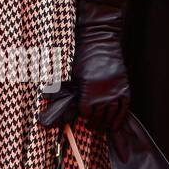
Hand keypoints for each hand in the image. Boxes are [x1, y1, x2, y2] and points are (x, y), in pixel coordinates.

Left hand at [71, 0, 130, 131]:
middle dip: (93, 123)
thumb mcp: (70, 71)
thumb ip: (62, 87)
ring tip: (100, 127)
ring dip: (105, 124)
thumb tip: (44, 96)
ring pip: (112, 115)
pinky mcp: (125, 88)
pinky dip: (120, 119)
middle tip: (90, 126)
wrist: (100, 41)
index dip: (83, 115)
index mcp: (88, 88)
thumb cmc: (81, 55)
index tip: (82, 115)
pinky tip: (114, 126)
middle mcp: (104, 92)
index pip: (86, 112)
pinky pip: (124, 109)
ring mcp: (116, 91)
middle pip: (99, 117)